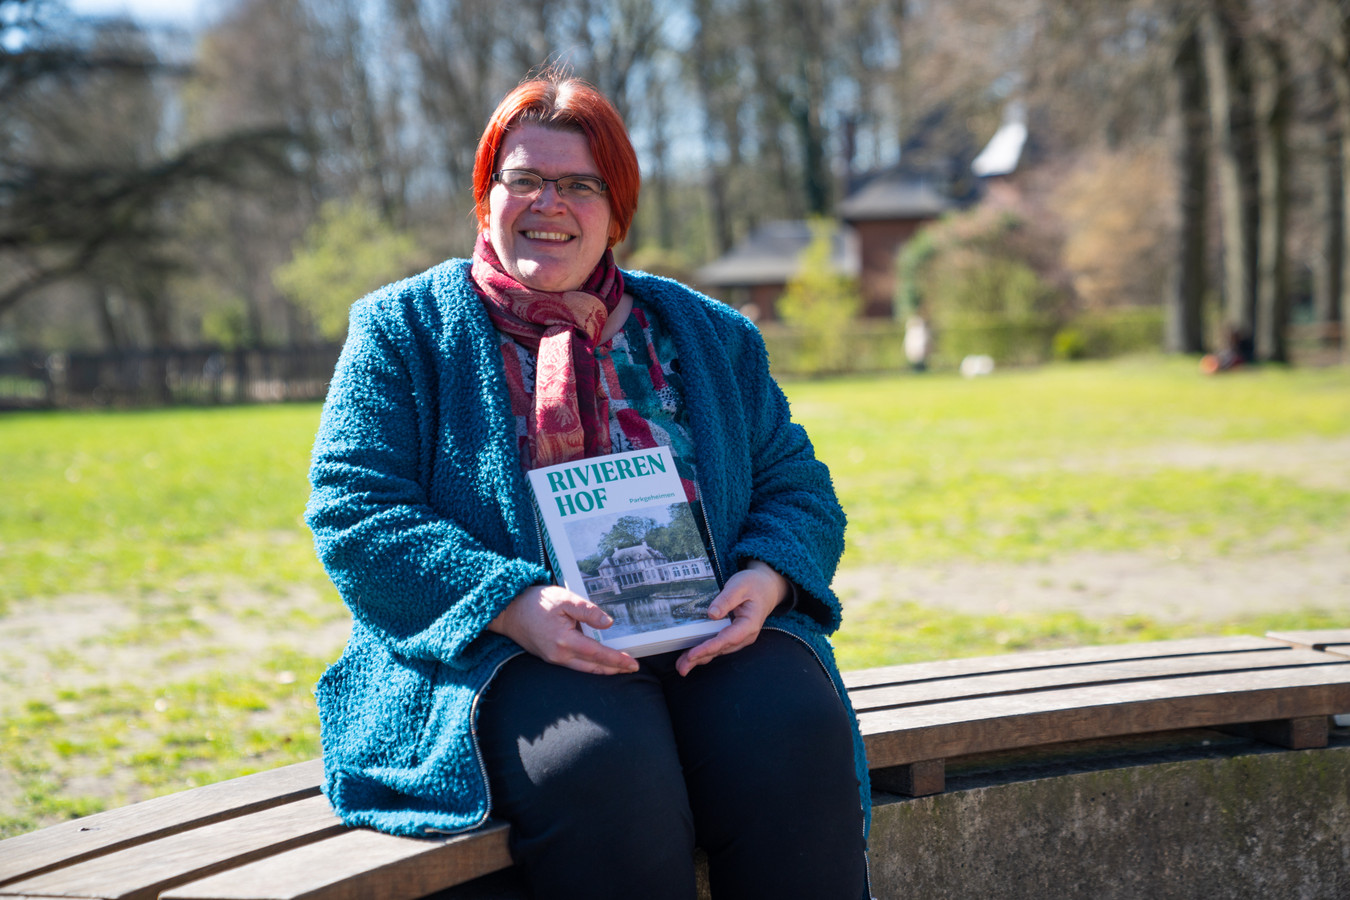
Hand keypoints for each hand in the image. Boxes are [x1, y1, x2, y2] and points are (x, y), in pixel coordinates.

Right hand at [488, 585, 638, 674]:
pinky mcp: (549, 657)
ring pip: (583, 669)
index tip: (632, 663)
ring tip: (619, 666)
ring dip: (602, 669)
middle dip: (614, 669)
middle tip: (632, 667)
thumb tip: (608, 623)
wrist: (508, 610)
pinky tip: (597, 660)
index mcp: (564, 640)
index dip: (617, 659)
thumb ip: (587, 611)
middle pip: (592, 667)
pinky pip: (573, 665)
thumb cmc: (535, 602)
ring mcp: (553, 658)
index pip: (597, 654)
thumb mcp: (564, 598)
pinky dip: (589, 665)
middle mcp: (559, 655)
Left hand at [675, 560, 788, 676]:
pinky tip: (692, 657)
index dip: (708, 648)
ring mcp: (741, 638)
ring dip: (700, 659)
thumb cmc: (754, 585)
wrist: (767, 588)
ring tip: (682, 666)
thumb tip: (712, 614)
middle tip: (681, 667)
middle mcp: (746, 636)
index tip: (692, 654)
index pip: (726, 639)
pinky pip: (719, 646)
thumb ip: (726, 599)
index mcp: (749, 624)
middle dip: (700, 658)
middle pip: (720, 650)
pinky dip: (705, 652)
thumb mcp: (740, 585)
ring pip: (718, 651)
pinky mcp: (734, 636)